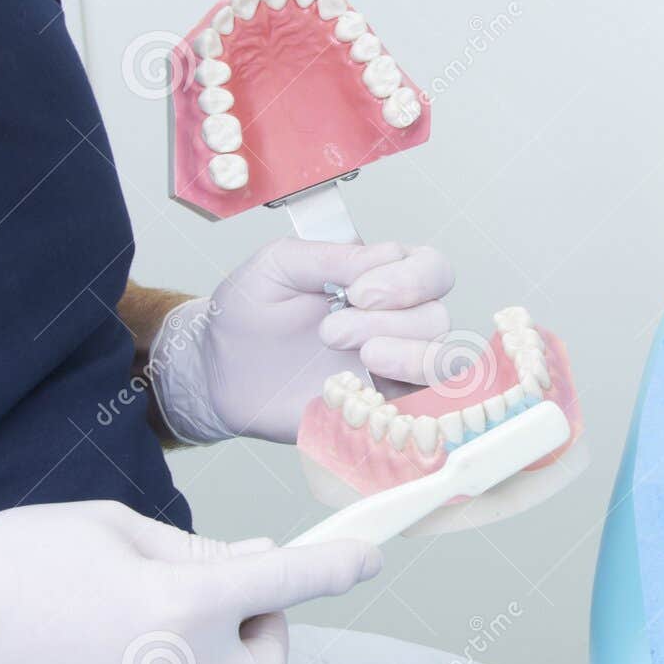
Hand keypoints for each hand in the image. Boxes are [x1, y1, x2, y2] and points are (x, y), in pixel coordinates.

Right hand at [0, 501, 380, 663]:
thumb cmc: (12, 566)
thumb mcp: (113, 528)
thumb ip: (198, 550)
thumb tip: (256, 558)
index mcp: (182, 602)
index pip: (289, 581)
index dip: (338, 566)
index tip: (371, 556)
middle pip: (269, 659)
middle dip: (261, 625)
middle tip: (219, 593)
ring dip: (206, 655)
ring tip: (134, 623)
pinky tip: (108, 660)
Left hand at [152, 238, 453, 443]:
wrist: (219, 373)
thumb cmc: (247, 314)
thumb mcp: (277, 265)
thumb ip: (330, 254)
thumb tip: (386, 255)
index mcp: (379, 278)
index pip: (431, 268)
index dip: (407, 279)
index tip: (356, 291)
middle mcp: (396, 321)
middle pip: (437, 316)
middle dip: (389, 321)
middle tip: (330, 331)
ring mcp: (393, 367)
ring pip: (443, 361)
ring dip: (410, 355)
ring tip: (363, 356)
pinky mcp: (382, 409)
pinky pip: (426, 407)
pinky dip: (412, 398)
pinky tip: (368, 392)